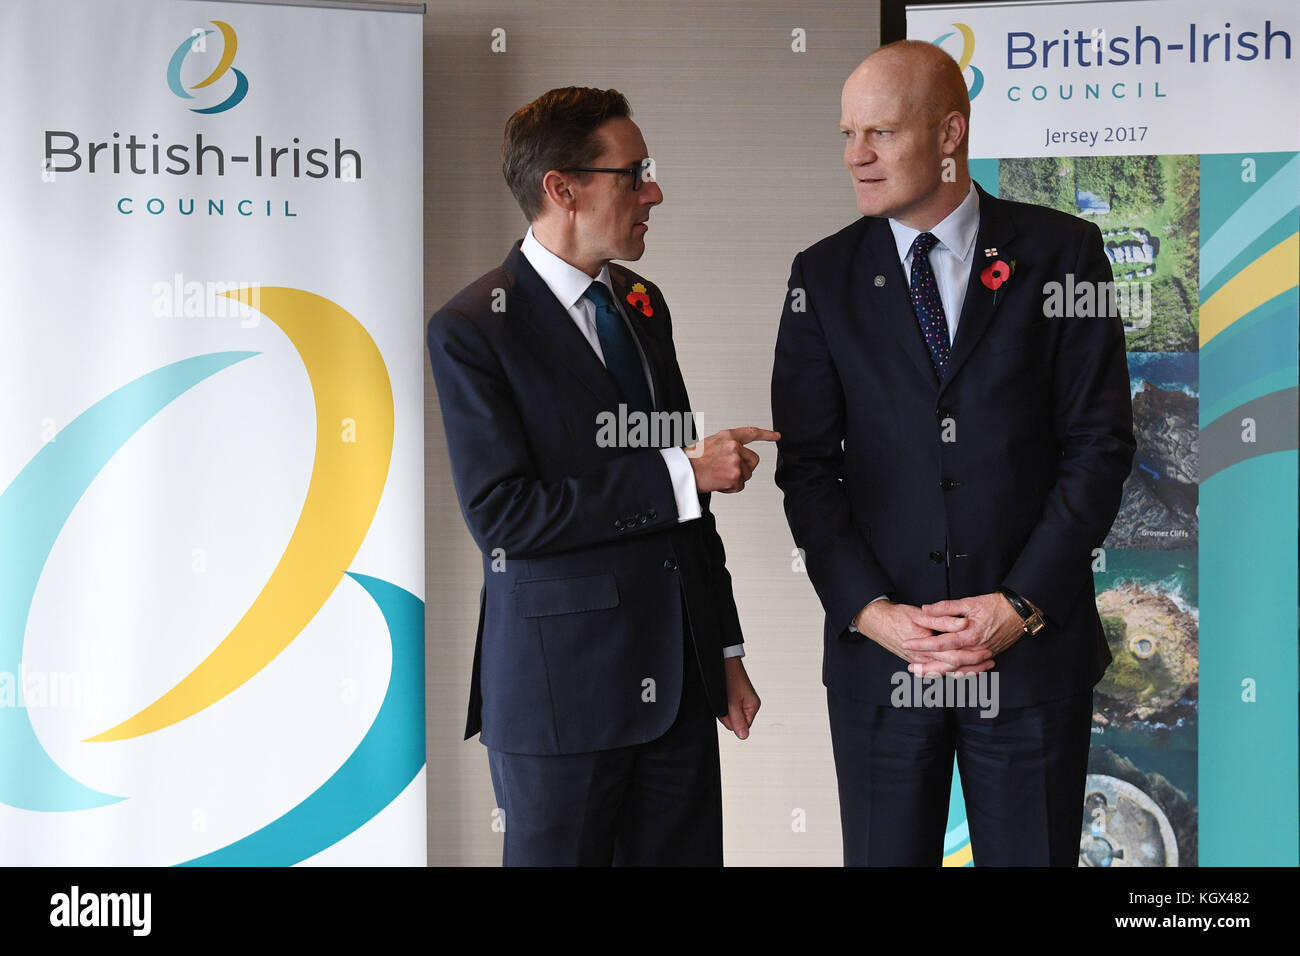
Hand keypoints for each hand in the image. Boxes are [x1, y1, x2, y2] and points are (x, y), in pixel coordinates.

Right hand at [686, 426, 779, 492]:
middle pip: (753, 460)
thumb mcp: (709, 444)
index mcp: (727, 436)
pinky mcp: (735, 475)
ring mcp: (735, 461)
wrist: (682, 471)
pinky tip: (718, 483)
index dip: (766, 434)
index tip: (776, 436)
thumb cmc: (691, 461)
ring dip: (735, 479)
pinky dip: (729, 488)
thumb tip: (735, 455)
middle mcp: (734, 446)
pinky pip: (739, 486)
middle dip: (744, 468)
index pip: (751, 433)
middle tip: (727, 471)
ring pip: (747, 474)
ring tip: (718, 476)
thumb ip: (726, 447)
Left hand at [719, 656, 760, 738]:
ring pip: (731, 714)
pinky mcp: (737, 695)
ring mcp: (743, 699)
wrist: (724, 661)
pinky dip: (723, 703)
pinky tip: (723, 695)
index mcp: (753, 706)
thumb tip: (743, 736)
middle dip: (727, 715)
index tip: (728, 711)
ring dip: (724, 708)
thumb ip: (737, 720)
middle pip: (736, 721)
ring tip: (724, 696)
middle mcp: (750, 704)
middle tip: (725, 702)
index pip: (742, 727)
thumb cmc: (730, 677)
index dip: (732, 721)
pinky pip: (729, 706)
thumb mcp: (732, 702)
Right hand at [854, 600, 993, 675]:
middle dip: (974, 666)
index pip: (955, 656)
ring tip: (983, 667)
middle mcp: (923, 660)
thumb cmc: (898, 617)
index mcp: (926, 648)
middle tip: (991, 660)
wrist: (877, 623)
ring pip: (947, 672)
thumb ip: (943, 619)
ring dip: (966, 671)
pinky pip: (938, 671)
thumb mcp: (921, 615)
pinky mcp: (919, 662)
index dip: (973, 655)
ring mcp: (920, 663)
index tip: (988, 651)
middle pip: (954, 668)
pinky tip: (963, 670)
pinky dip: (953, 672)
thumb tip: (963, 624)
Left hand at [907, 593, 1026, 666]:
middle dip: (928, 666)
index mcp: (970, 635)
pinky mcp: (988, 655)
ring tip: (923, 673)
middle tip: (910, 667)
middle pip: (948, 662)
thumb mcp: (969, 602)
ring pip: (958, 669)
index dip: (922, 643)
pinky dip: (958, 674)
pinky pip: (971, 670)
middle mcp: (976, 648)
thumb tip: (925, 610)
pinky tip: (948, 674)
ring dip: (940, 672)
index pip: (941, 642)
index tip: (907, 643)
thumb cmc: (995, 605)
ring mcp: (983, 654)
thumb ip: (946, 608)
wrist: (1020, 612)